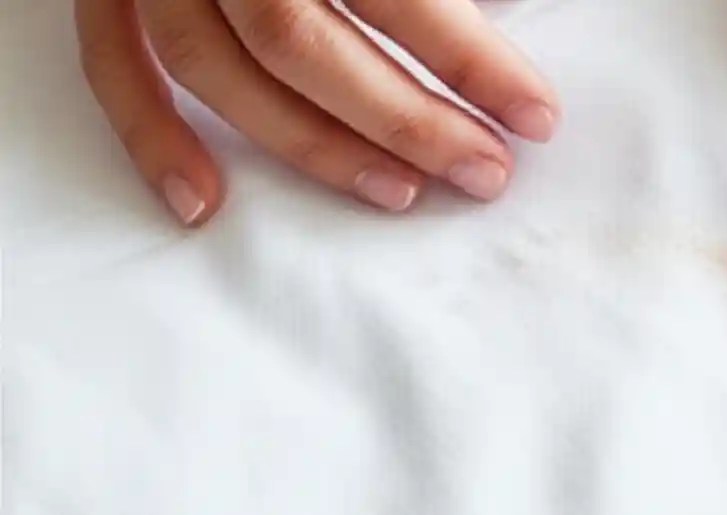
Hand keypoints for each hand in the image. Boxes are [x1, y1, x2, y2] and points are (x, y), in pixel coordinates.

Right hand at [75, 0, 558, 225]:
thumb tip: (505, 9)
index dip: (469, 60)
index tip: (533, 114)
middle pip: (300, 42)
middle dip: (404, 121)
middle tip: (484, 172)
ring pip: (214, 68)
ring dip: (309, 145)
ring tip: (398, 193)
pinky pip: (111, 63)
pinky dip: (152, 136)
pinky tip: (204, 201)